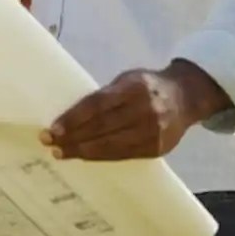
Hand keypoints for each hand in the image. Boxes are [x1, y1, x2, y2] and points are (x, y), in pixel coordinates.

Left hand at [40, 61, 225, 160]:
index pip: (98, 105)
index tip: (54, 127)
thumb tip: (71, 115)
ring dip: (82, 150)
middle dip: (72, 136)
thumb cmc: (147, 86)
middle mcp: (146, 109)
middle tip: (49, 141)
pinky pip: (123, 155)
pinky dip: (100, 156)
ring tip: (61, 152)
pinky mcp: (156, 149)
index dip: (74, 117)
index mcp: (134, 87)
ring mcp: (153, 132)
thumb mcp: (127, 79)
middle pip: (102, 127)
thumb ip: (105, 95)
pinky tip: (84, 156)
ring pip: (111, 145)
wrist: (185, 97)